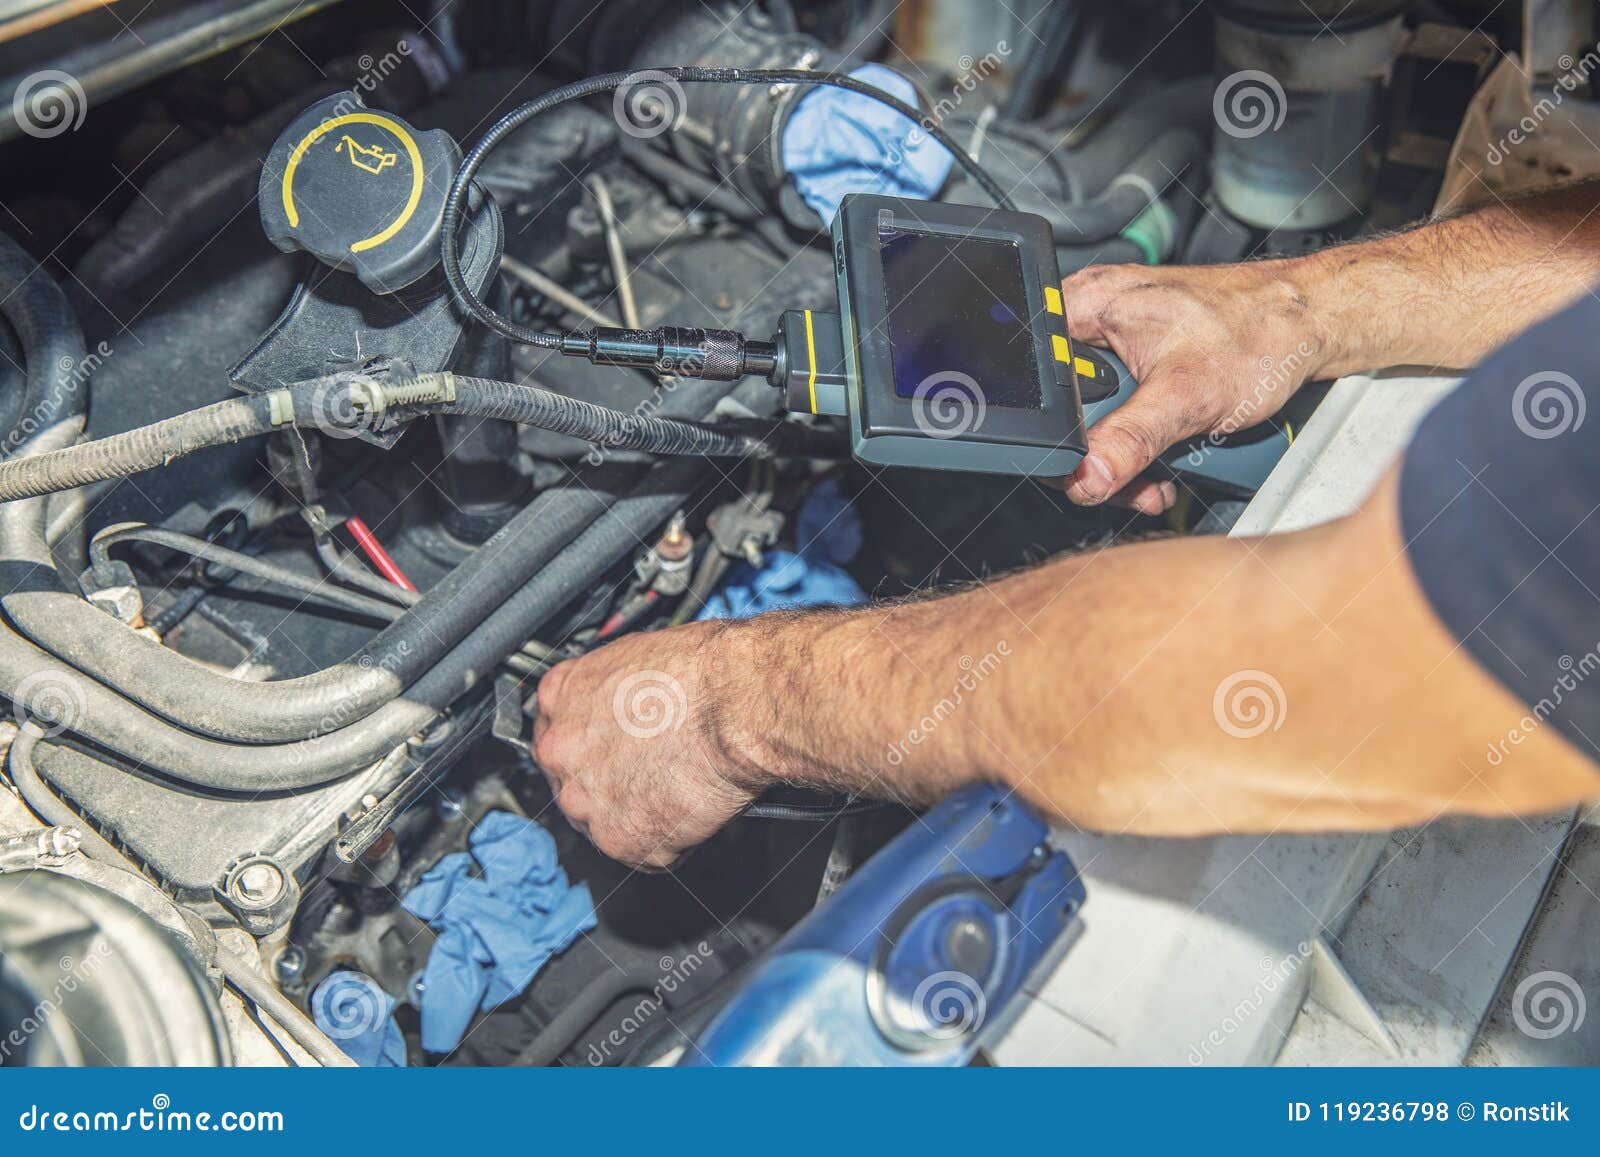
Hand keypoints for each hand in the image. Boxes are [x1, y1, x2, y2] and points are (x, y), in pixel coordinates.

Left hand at [530, 622, 763, 867]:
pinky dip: (676, 840)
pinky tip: (695, 808)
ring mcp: (585, 800)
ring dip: (642, 815)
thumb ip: (613, 693)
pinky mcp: (621, 839)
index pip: (559, 732)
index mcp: (560, 697)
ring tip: (681, 791)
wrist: (735, 704)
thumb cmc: (703, 672)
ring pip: (607, 822)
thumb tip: (627, 709)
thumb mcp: (636, 656)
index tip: (613, 752)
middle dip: (611, 786)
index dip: (593, 746)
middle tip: (654, 775)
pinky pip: (647, 852)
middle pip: (575, 782)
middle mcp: (560, 751)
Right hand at [1058, 261, 1328, 512]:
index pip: (1038, 374)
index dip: (1054, 427)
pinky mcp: (1142, 359)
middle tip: (1131, 475)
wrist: (1312, 325)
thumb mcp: (1186, 396)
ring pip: (1096, 415)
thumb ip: (1129, 440)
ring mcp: (1120, 338)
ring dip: (1125, 456)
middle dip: (1098, 452)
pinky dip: (1142, 440)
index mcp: (1089, 304)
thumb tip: (1087, 476)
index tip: (1083, 462)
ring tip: (1157, 473)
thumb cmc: (1260, 332)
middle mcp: (1098, 314)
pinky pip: (1123, 410)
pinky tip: (1168, 454)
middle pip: (1066, 404)